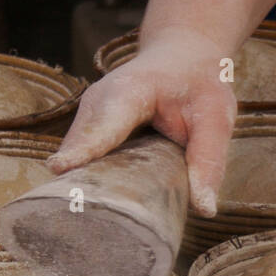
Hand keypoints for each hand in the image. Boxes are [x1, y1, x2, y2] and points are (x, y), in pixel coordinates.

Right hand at [48, 28, 236, 215]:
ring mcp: (87, 118)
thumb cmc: (198, 83)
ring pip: (76, 159)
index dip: (83, 149)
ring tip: (86, 220)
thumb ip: (209, 159)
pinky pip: (81, 162)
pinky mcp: (86, 133)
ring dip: (83, 186)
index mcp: (128, 91)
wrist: (181, 55)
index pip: (103, 124)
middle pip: (79, 148)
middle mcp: (97, 104)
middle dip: (79, 182)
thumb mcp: (216, 115)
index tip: (59, 169)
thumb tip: (205, 209)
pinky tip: (96, 208)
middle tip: (81, 220)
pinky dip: (89, 182)